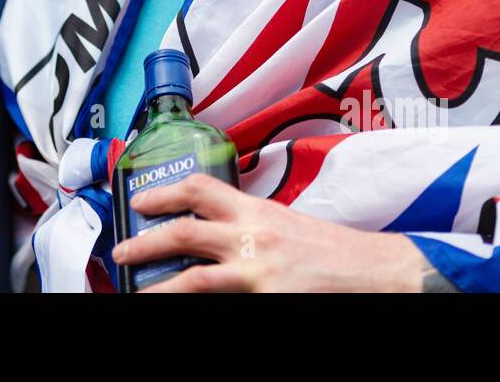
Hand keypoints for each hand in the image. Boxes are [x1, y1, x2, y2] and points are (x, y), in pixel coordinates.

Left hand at [111, 172, 425, 291]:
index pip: (200, 189)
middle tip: (121, 252)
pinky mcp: (266, 302)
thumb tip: (217, 231)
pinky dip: (197, 307)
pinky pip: (220, 305)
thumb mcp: (287, 223)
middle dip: (144, 242)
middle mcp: (252, 238)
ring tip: (136, 293)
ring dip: (157, 287)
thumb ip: (251, 224)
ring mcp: (257, 274)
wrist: (379, 272)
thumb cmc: (337, 251)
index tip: (141, 202)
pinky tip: (183, 310)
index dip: (164, 194)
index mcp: (257, 211)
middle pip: (184, 232)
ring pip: (191, 280)